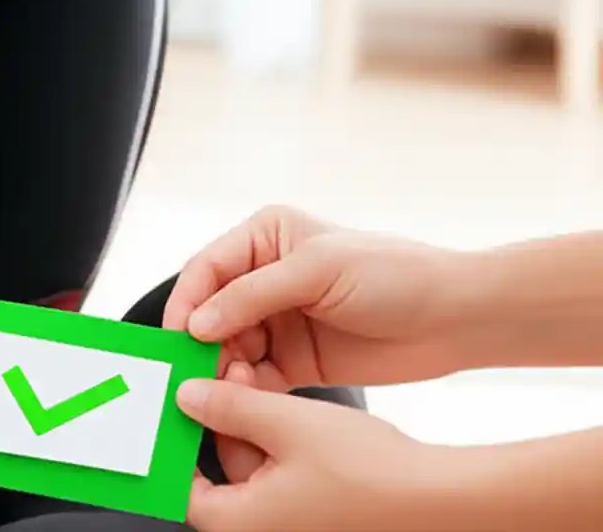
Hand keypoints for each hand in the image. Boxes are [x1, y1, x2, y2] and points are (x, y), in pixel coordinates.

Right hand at [163, 206, 468, 391]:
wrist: (455, 319)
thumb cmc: (395, 274)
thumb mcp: (316, 271)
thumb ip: (251, 295)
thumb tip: (197, 323)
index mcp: (265, 238)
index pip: (207, 269)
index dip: (186, 302)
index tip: (177, 336)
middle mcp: (264, 278)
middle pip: (210, 312)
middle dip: (199, 341)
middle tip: (190, 370)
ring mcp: (278, 320)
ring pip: (227, 348)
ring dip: (221, 368)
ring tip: (228, 385)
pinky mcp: (294, 359)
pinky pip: (254, 377)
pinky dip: (245, 388)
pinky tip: (248, 394)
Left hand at [178, 379, 446, 531]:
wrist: (438, 497)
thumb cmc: (367, 472)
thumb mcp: (286, 423)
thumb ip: (229, 406)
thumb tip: (187, 397)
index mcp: (240, 520)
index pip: (182, 486)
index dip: (176, 442)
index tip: (173, 407)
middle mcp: (262, 528)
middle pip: (219, 469)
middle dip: (221, 419)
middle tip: (222, 375)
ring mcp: (292, 522)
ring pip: (253, 464)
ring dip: (252, 423)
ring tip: (258, 381)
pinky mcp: (318, 512)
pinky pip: (282, 472)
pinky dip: (280, 440)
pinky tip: (290, 408)